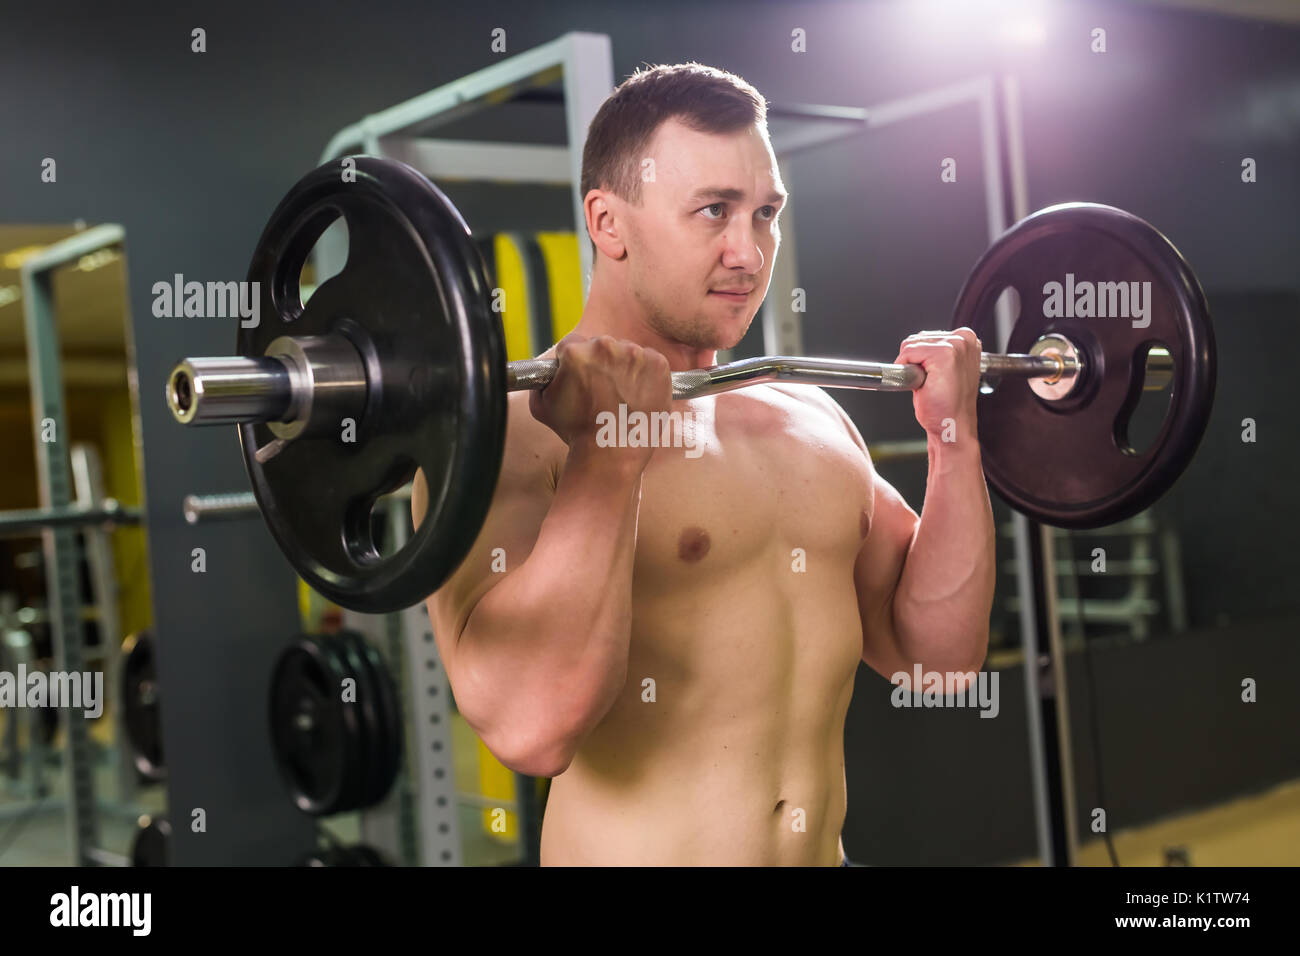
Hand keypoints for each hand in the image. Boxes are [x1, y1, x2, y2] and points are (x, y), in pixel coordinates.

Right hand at [529, 334, 672, 469]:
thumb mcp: (541, 407)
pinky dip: (647, 374)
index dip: (574, 363)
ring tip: (622, 395)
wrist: (612, 454)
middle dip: (600, 363)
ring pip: (628, 352)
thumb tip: (544, 372)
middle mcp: (606, 346)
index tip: (581, 379)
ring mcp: (636, 354)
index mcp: (576, 352)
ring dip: (625, 367)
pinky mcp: (658, 365)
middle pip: (602, 345)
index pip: (573, 344)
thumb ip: (539, 382)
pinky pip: (651, 361)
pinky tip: (638, 394)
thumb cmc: (576, 433)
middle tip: (603, 390)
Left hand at [894, 328, 981, 446]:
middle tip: (931, 383)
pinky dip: (907, 370)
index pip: (924, 337)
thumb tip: (913, 343)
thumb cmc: (946, 403)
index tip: (932, 376)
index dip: (919, 359)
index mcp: (966, 340)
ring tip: (931, 384)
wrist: (952, 425)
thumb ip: (934, 352)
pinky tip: (924, 385)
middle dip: (915, 362)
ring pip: (911, 345)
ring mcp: (955, 345)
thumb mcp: (942, 370)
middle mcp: (964, 338)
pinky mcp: (944, 354)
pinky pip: (908, 352)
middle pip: (916, 339)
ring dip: (912, 368)